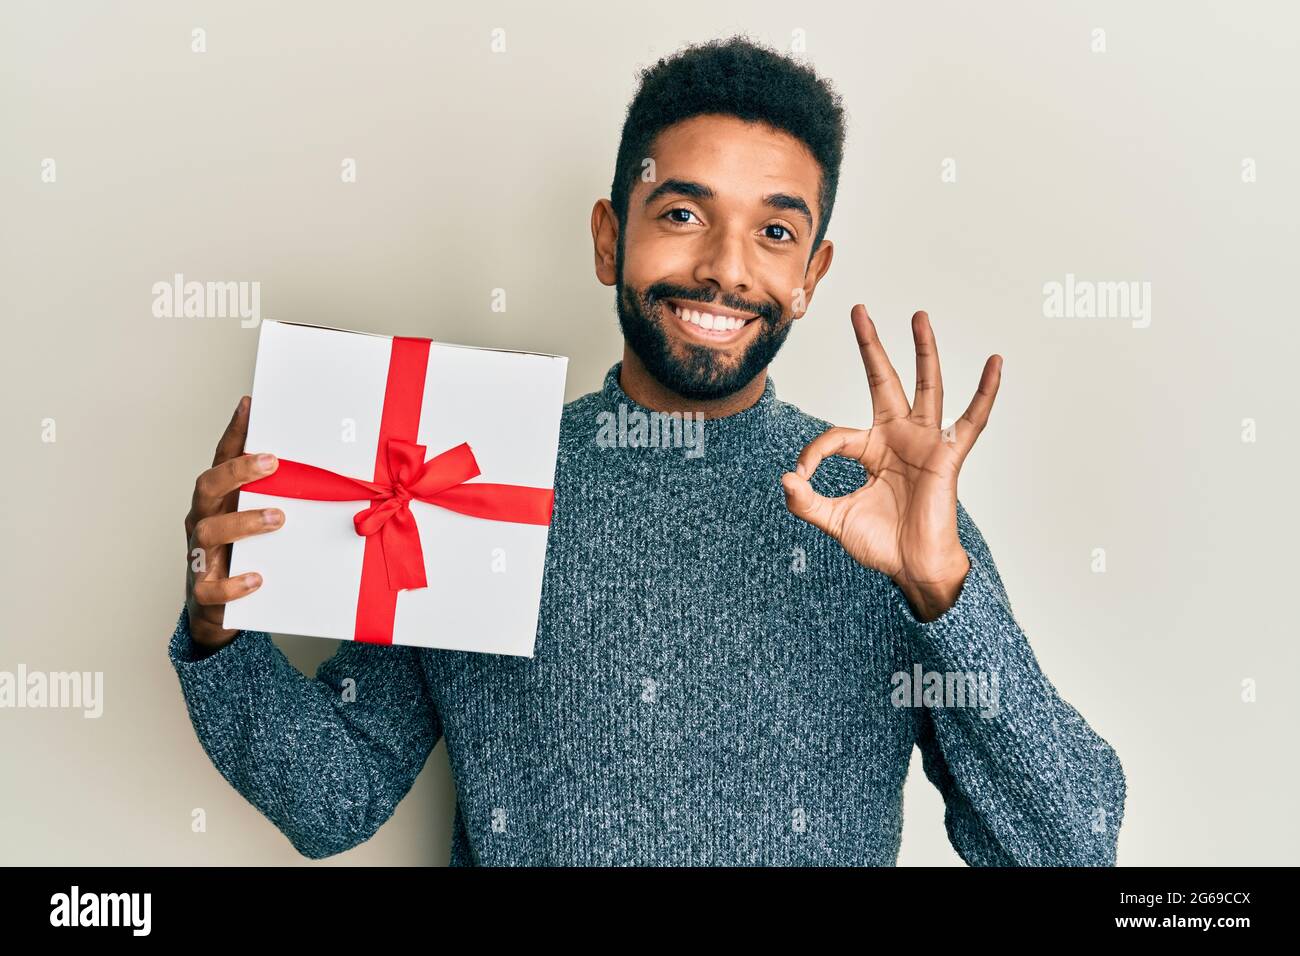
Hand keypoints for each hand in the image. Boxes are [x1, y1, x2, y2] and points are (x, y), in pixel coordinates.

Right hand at [183, 396, 284, 651]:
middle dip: (237, 471)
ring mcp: (201, 555)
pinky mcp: (204, 592)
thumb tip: (329, 471)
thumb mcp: (262, 521)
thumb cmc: (247, 556)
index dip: (233, 432)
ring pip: (208, 532)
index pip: (220, 459)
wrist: (219, 612)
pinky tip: (257, 579)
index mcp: (219, 501)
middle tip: (272, 461)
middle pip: (206, 486)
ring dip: (244, 522)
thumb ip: (285, 498)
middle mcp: (204, 520)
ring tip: (278, 518)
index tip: (251, 404)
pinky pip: (211, 588)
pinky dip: (233, 583)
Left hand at [782, 306, 1001, 621]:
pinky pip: (972, 419)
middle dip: (871, 346)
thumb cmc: (880, 545)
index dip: (813, 454)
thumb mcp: (833, 520)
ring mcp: (925, 442)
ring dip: (923, 351)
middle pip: (884, 380)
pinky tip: (995, 363)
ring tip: (919, 316)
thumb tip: (786, 477)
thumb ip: (806, 501)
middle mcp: (898, 438)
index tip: (800, 478)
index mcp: (870, 450)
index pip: (836, 436)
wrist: (912, 569)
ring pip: (926, 386)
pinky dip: (985, 391)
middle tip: (859, 310)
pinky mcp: (949, 455)